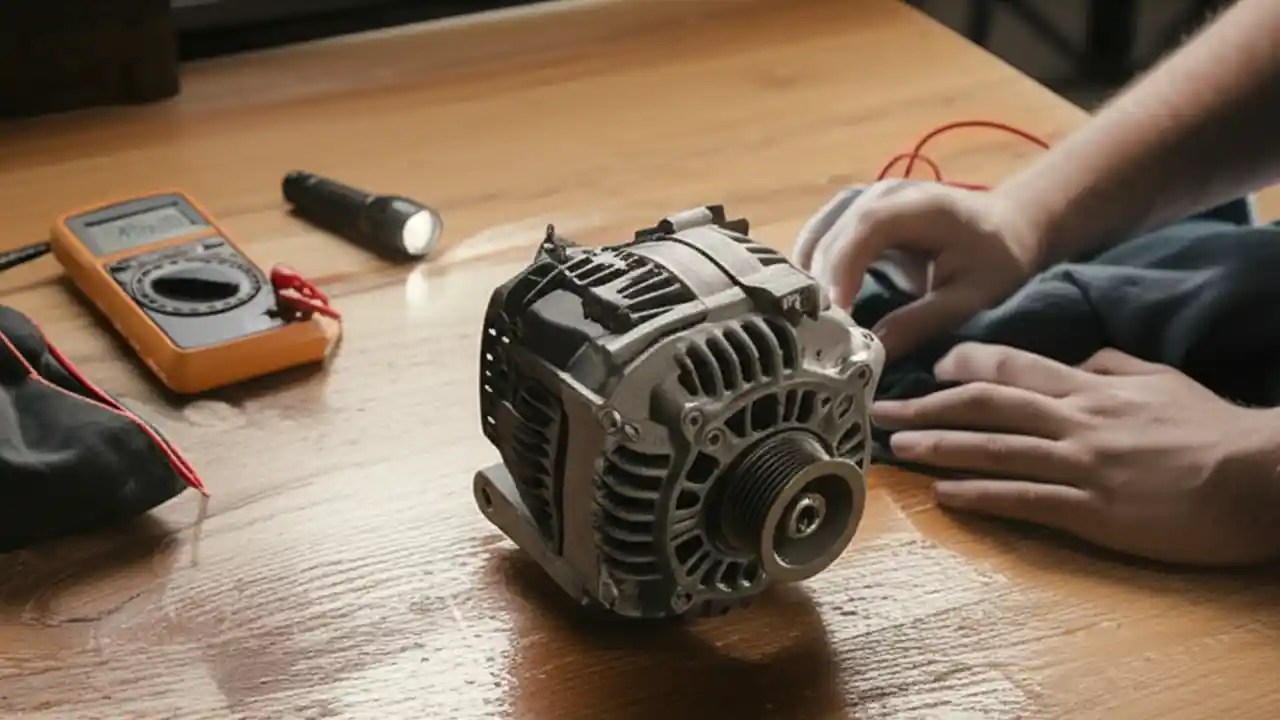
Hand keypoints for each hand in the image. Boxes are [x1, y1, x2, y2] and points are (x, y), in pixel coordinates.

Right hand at [794, 181, 1044, 362]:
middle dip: (821, 284)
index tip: (836, 314)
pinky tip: (812, 303)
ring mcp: (864, 199)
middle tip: (817, 333)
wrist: (1009, 224)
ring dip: (809, 279)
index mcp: (920, 206)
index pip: (867, 229)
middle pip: (834, 234)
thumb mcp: (972, 297)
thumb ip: (922, 322)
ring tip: (812, 322)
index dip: (844, 269)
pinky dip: (811, 270)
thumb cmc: (997, 260)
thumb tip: (873, 352)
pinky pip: (819, 239)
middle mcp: (883, 194)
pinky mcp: (854, 213)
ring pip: (817, 236)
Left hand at [873, 343, 1279, 565]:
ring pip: (995, 450)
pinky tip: (945, 495)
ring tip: (896, 448)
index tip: (929, 371)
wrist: (1259, 475)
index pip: (1013, 368)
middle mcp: (1077, 419)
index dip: (965, 367)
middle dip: (927, 406)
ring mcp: (1082, 464)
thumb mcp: (1160, 381)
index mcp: (1091, 388)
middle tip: (880, 410)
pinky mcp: (1093, 509)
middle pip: (987, 407)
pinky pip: (1025, 499)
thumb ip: (1110, 367)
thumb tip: (1076, 361)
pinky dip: (981, 495)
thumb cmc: (1213, 429)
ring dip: (939, 447)